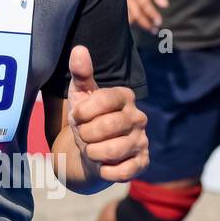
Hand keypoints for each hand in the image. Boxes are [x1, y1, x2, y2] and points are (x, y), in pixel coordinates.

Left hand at [66, 45, 148, 184]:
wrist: (92, 149)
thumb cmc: (87, 117)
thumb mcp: (80, 94)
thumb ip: (80, 73)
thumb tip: (79, 49)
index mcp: (125, 96)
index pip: (103, 100)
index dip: (82, 111)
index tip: (76, 116)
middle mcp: (138, 117)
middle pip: (104, 127)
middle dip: (85, 134)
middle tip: (84, 134)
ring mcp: (143, 140)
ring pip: (111, 150)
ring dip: (92, 152)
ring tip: (92, 148)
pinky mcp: (143, 162)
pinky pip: (121, 171)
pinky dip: (105, 170)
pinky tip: (102, 163)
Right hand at [126, 0, 168, 30]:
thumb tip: (165, 5)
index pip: (144, 3)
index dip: (152, 14)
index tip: (159, 22)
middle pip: (135, 11)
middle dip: (145, 22)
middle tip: (154, 29)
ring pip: (126, 14)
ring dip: (137, 23)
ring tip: (147, 29)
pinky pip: (121, 12)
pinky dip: (128, 19)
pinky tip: (135, 24)